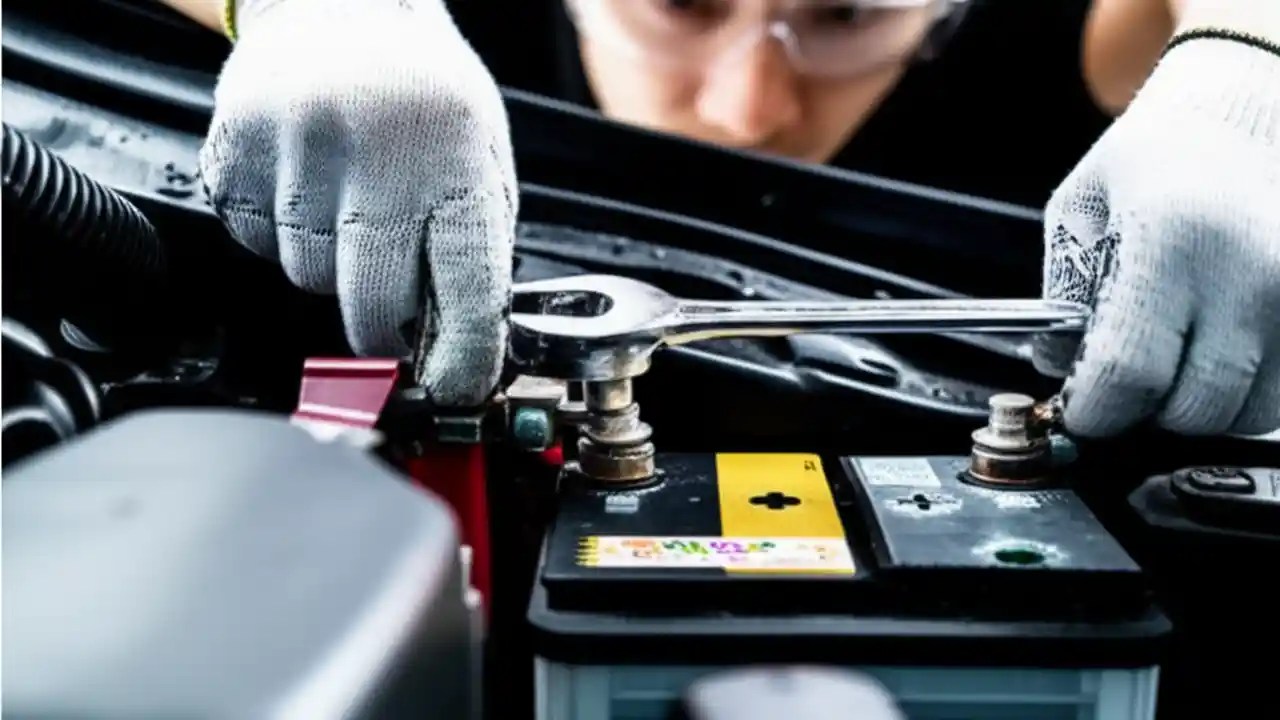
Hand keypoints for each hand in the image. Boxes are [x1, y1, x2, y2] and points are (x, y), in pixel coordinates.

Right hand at [199, 0, 517, 406]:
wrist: (337, 7)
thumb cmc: (419, 88)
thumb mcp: (479, 153)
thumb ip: (474, 242)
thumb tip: (461, 342)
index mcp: (454, 157)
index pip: (467, 290)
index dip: (463, 357)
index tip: (455, 388)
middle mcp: (377, 155)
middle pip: (374, 306)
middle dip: (386, 324)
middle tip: (391, 300)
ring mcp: (298, 152)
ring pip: (308, 278)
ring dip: (328, 264)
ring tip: (345, 197)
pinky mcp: (235, 152)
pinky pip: (255, 243)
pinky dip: (278, 233)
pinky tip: (302, 183)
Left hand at [1035, 37, 1279, 436]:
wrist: (1252, 107)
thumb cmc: (1155, 157)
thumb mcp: (1081, 209)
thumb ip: (1064, 298)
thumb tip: (1059, 370)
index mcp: (1169, 241)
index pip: (1130, 372)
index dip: (1096, 410)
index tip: (1081, 411)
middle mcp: (1248, 272)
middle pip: (1197, 407)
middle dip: (1150, 411)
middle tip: (1129, 382)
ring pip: (1251, 413)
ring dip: (1205, 406)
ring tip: (1180, 358)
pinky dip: (1252, 389)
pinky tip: (1223, 349)